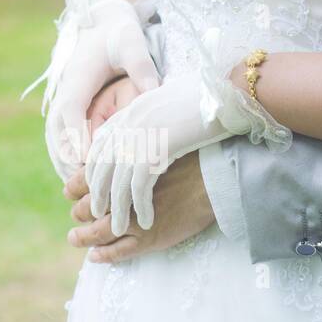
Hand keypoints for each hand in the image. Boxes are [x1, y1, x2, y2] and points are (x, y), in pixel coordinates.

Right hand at [45, 0, 160, 177]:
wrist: (103, 22)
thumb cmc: (120, 34)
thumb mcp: (133, 46)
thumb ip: (142, 69)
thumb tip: (154, 93)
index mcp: (78, 78)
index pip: (71, 112)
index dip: (77, 137)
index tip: (87, 160)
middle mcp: (65, 91)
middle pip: (57, 132)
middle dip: (67, 159)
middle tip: (83, 184)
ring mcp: (62, 100)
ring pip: (54, 138)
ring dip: (63, 162)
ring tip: (78, 187)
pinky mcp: (67, 107)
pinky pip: (60, 136)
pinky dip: (65, 156)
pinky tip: (78, 175)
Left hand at [85, 71, 243, 234]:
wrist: (226, 92)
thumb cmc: (208, 96)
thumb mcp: (172, 101)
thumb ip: (155, 116)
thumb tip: (153, 129)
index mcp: (131, 111)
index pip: (100, 144)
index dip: (95, 168)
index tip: (97, 187)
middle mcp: (129, 123)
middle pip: (102, 166)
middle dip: (99, 192)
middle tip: (98, 214)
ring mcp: (140, 137)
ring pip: (118, 182)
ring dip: (118, 209)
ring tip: (119, 228)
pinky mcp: (155, 151)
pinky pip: (139, 188)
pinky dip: (141, 208)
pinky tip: (146, 221)